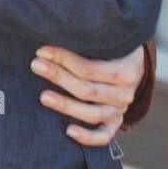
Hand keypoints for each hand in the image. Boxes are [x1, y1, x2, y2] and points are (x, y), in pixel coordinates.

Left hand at [30, 43, 145, 145]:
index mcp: (126, 70)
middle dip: (58, 77)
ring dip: (66, 106)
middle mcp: (125, 93)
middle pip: (87, 90)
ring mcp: (120, 110)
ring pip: (92, 114)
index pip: (90, 69)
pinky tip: (68, 131)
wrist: (131, 64)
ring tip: (43, 96)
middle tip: (35, 65)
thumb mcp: (105, 40)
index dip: (63, 59)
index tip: (41, 51)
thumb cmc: (109, 48)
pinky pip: (104, 136)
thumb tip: (51, 31)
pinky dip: (88, 137)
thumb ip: (86, 40)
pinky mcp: (114, 122)